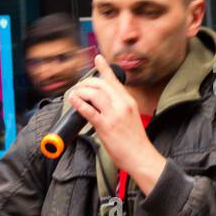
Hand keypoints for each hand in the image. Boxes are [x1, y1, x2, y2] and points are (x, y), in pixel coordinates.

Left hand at [67, 55, 165, 190]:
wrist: (141, 157)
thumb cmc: (135, 142)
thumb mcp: (131, 118)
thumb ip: (120, 108)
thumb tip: (103, 104)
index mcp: (129, 102)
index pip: (114, 80)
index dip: (104, 68)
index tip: (98, 58)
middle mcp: (123, 104)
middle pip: (101, 84)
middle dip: (86, 83)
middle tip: (79, 87)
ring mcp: (114, 115)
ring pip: (94, 93)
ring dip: (81, 92)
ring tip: (75, 95)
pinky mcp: (106, 126)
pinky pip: (89, 110)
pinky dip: (79, 103)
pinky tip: (74, 101)